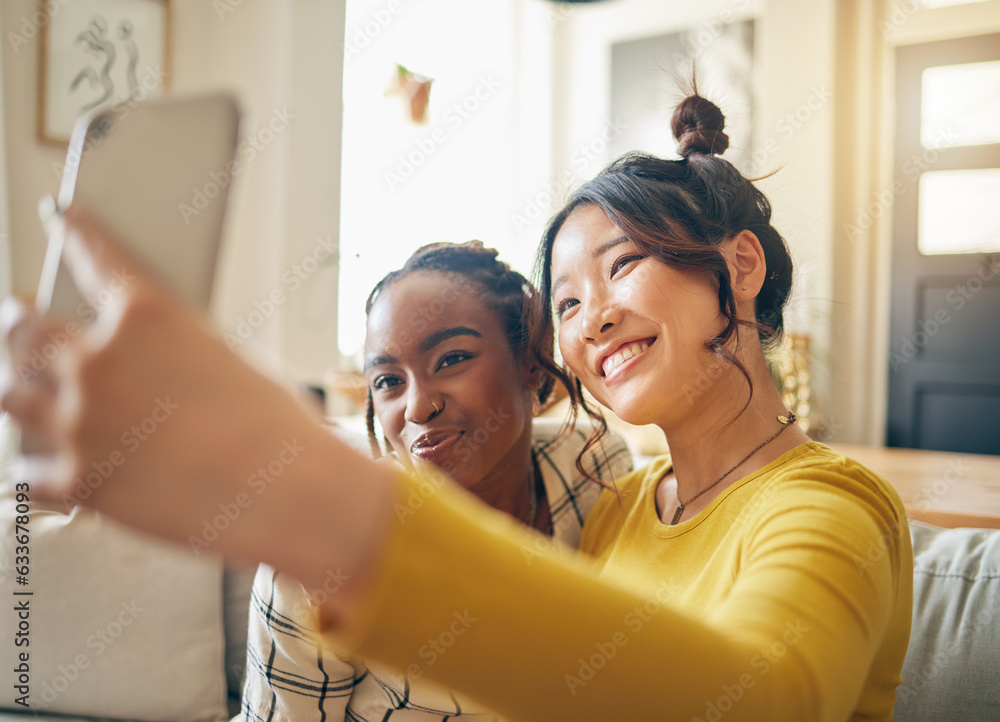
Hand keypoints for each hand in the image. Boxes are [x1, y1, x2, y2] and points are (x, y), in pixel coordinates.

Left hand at [1, 208, 395, 599]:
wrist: (288, 494)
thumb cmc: (278, 429)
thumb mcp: (232, 361)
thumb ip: (174, 351)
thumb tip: (150, 366)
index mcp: (147, 317)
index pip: (94, 255)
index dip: (72, 233)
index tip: (58, 220)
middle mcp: (101, 362)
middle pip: (25, 328)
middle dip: (19, 322)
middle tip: (19, 321)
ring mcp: (81, 422)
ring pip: (9, 394)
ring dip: (18, 391)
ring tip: (23, 393)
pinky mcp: (78, 481)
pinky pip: (25, 471)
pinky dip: (35, 469)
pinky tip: (42, 467)